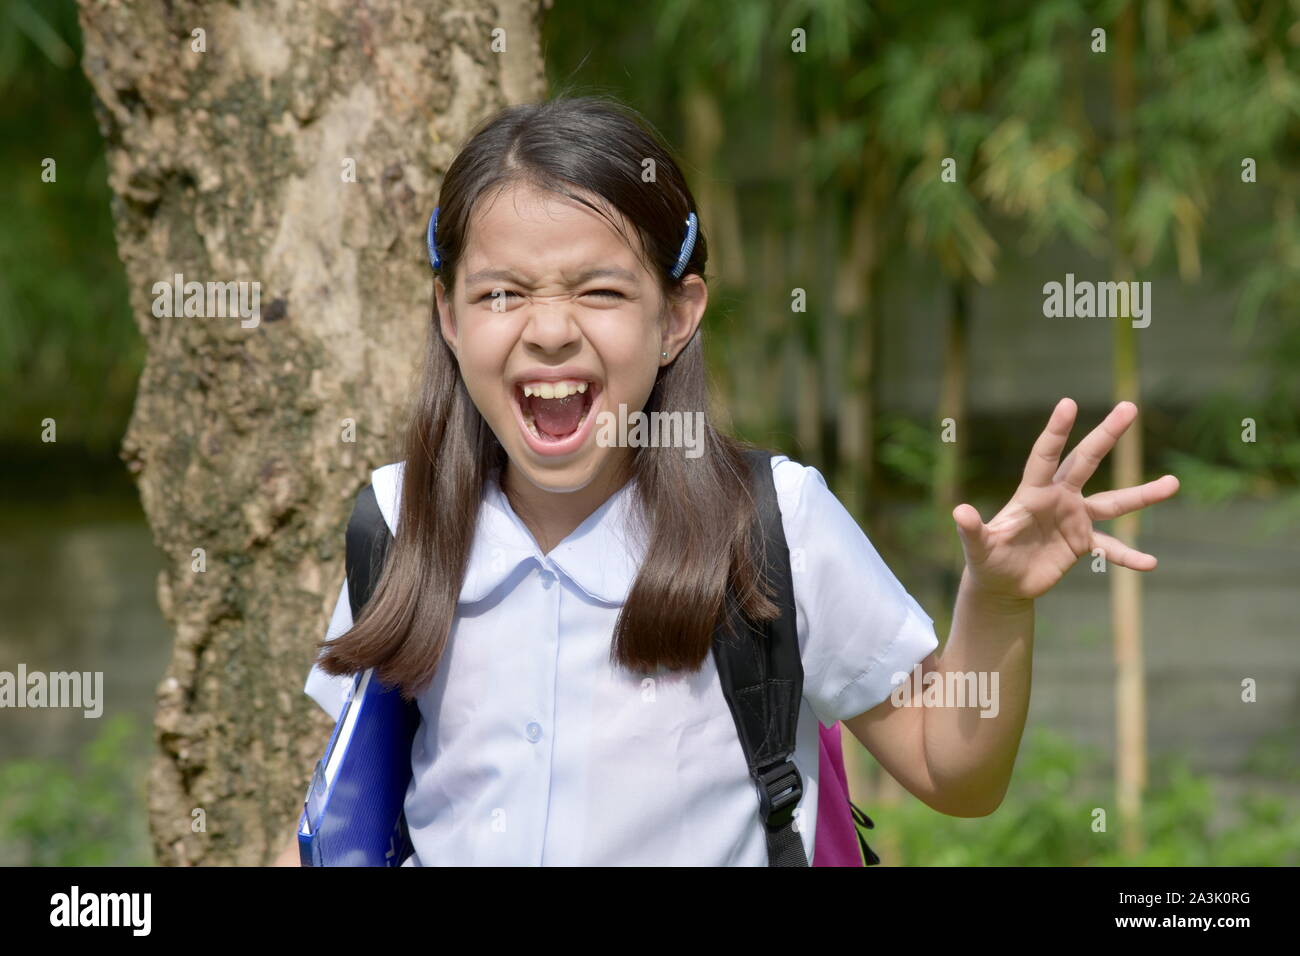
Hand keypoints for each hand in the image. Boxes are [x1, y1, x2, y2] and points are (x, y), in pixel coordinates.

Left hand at [952, 398, 1178, 601]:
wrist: (1001, 583)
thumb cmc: (986, 560)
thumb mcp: (978, 547)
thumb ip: (972, 530)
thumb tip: (959, 512)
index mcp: (1032, 493)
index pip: (1045, 455)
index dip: (1056, 431)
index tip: (1069, 403)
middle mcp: (1058, 498)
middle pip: (1086, 461)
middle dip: (1106, 435)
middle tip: (1130, 406)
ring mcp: (1074, 519)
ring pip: (1114, 503)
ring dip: (1142, 495)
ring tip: (1173, 483)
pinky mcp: (1082, 544)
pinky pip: (1112, 548)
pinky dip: (1129, 555)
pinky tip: (1151, 562)